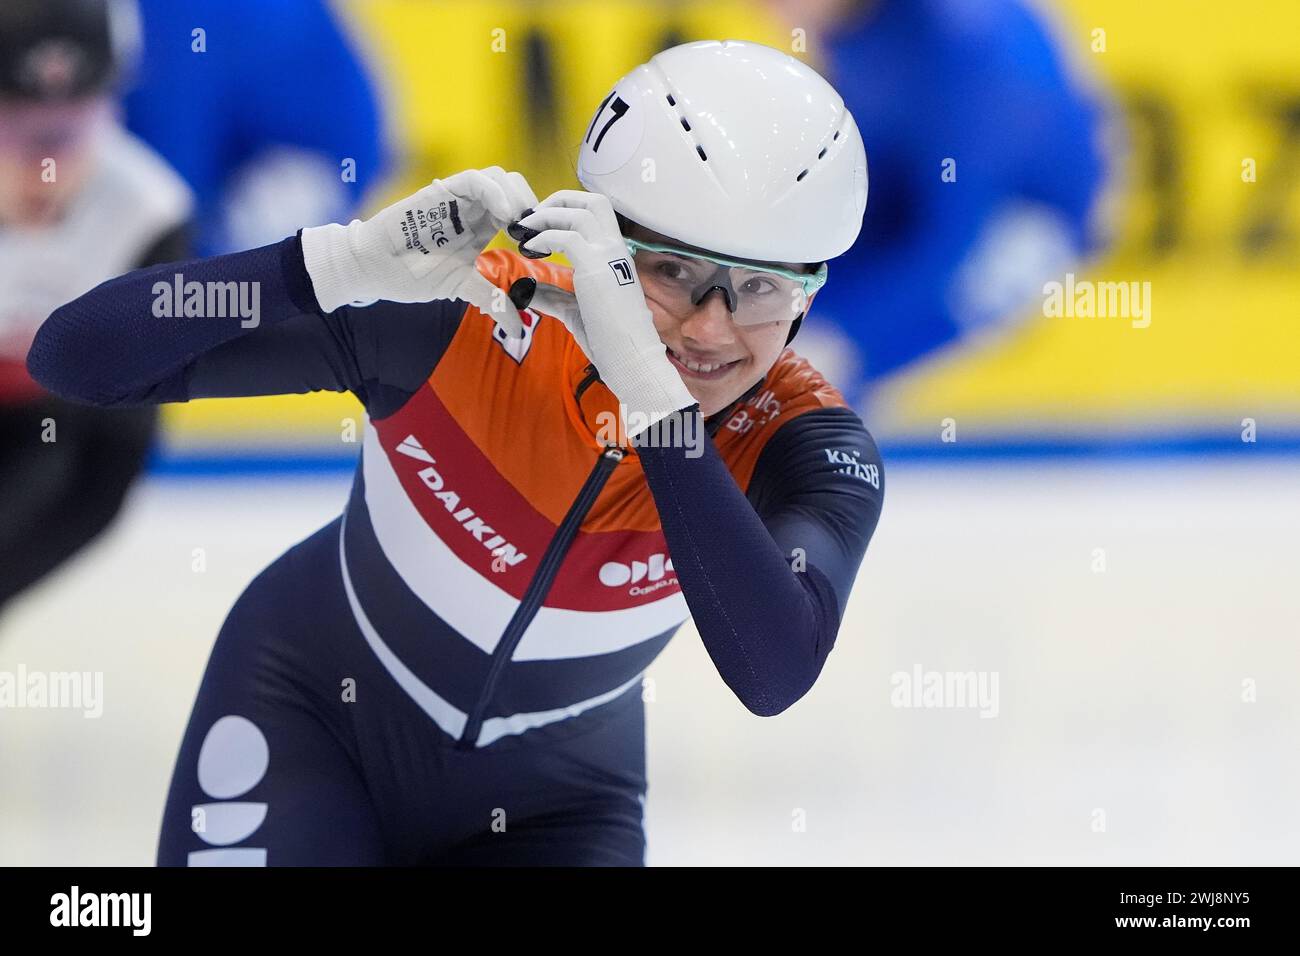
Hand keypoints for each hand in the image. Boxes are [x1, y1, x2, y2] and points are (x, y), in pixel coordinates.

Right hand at [300, 167, 537, 335]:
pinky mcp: (440, 192)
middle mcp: (473, 208)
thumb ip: (491, 301)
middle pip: (515, 187)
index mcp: (482, 227)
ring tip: (519, 226)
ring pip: (499, 177)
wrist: (373, 267)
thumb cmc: (412, 274)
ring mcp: (457, 198)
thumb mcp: (461, 288)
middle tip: (533, 235)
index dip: (536, 222)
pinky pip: (474, 179)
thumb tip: (518, 330)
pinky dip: (494, 192)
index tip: (541, 247)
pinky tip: (503, 216)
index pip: (520, 209)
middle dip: (532, 207)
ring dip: (517, 197)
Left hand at [515, 191, 694, 436]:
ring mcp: (609, 256)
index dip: (568, 208)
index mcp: (615, 256)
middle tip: (533, 217)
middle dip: (558, 200)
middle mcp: (616, 249)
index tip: (543, 222)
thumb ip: (554, 297)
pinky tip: (531, 251)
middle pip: (592, 200)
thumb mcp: (576, 312)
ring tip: (526, 230)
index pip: (597, 213)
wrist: (630, 359)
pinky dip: (545, 238)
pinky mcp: (597, 268)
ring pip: (580, 211)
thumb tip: (528, 290)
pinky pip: (567, 237)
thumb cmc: (610, 340)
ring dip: (547, 215)